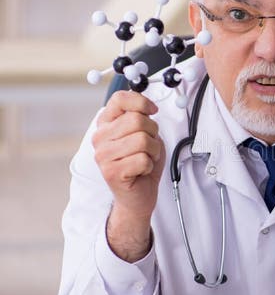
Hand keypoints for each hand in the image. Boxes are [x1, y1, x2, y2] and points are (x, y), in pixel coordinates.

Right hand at [92, 91, 164, 260]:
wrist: (137, 196)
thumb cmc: (141, 163)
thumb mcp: (143, 133)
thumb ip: (141, 117)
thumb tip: (148, 107)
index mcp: (106, 123)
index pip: (119, 98)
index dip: (141, 102)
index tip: (152, 111)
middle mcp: (100, 137)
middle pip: (137, 120)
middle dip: (153, 132)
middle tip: (149, 146)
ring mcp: (103, 155)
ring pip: (143, 140)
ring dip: (153, 150)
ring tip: (145, 158)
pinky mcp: (111, 172)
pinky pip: (143, 159)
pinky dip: (150, 165)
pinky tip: (141, 170)